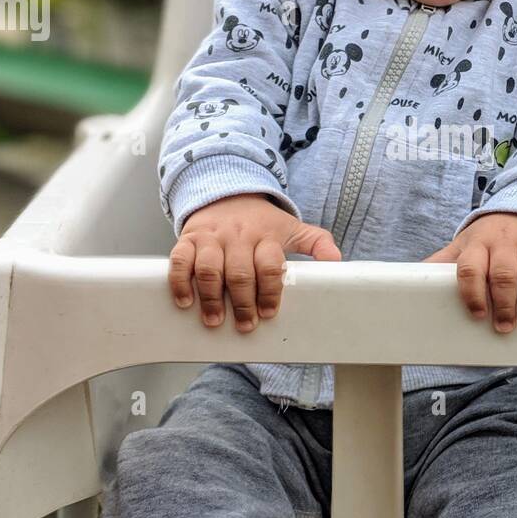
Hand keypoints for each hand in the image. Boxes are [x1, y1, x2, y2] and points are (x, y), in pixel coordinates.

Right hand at [169, 194, 340, 332]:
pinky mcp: (189, 238)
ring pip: (210, 269)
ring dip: (211, 298)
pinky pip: (180, 260)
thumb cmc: (261, 220)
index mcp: (266, 236)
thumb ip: (316, 242)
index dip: (270, 292)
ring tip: (215, 320)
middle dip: (242, 303)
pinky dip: (180, 281)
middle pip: (240, 273)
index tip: (268, 313)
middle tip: (245, 324)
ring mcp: (212, 237)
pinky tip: (186, 301)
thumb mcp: (292, 227)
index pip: (270, 265)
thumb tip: (337, 261)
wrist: (227, 192)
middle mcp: (238, 236)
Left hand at [423, 212, 516, 333]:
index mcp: (478, 244)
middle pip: (503, 274)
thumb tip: (410, 283)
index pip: (471, 268)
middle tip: (505, 328)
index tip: (478, 314)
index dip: (472, 293)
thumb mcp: (465, 245)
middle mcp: (504, 241)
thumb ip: (444, 263)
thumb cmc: (491, 237)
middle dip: (504, 303)